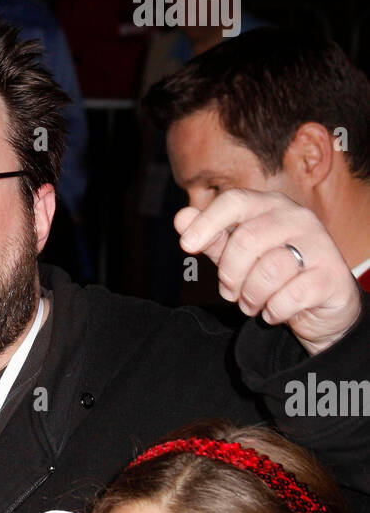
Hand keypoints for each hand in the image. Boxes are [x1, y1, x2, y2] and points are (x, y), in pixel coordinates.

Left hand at [175, 190, 361, 355]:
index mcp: (271, 206)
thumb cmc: (275, 275)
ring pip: (267, 271)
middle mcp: (297, 218)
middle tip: (232, 292)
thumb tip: (181, 219)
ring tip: (254, 303)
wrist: (322, 306)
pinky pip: (289, 297)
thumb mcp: (239, 257)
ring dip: (251, 297)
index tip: (186, 246)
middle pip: (246, 239)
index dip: (207, 222)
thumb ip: (213, 238)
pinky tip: (275, 312)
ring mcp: (318, 245)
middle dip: (230, 275)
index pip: (235, 201)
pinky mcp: (331, 276)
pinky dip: (274, 311)